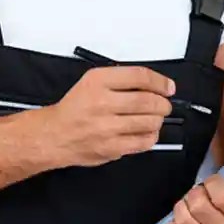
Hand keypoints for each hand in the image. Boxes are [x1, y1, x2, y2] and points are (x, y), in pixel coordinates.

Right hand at [41, 66, 174, 167]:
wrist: (54, 135)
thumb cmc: (74, 109)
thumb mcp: (90, 82)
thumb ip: (120, 81)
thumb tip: (154, 85)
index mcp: (97, 82)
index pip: (139, 76)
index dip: (160, 82)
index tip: (168, 87)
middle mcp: (102, 103)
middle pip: (149, 101)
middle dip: (162, 103)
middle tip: (162, 105)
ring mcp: (107, 127)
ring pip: (151, 122)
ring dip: (157, 120)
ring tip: (151, 118)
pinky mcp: (112, 147)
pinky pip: (145, 141)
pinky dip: (151, 136)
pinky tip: (144, 131)